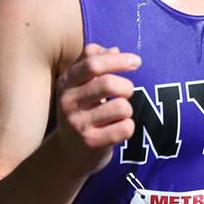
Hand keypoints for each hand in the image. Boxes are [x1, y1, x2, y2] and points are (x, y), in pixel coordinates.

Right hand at [52, 44, 140, 174]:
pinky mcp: (91, 143)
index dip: (118, 60)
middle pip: (108, 84)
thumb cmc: (81, 113)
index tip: (136, 62)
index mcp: (66, 83)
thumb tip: (114, 49)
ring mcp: (78, 124)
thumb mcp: (80, 87)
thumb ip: (94, 64)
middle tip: (128, 93)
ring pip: (121, 107)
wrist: (68, 154)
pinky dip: (128, 127)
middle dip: (126, 87)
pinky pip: (125, 128)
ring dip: (127, 110)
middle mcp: (68, 102)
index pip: (92, 62)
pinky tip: (117, 130)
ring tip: (118, 115)